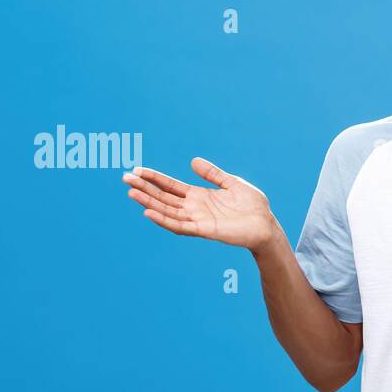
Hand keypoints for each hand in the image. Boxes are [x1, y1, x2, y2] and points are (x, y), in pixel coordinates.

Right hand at [121, 157, 279, 251]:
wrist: (266, 225)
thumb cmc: (252, 206)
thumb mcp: (231, 183)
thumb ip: (213, 173)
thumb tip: (192, 161)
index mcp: (199, 196)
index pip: (170, 186)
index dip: (154, 178)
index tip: (137, 170)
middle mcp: (194, 209)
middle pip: (163, 197)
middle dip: (144, 188)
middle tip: (125, 178)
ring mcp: (197, 220)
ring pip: (167, 211)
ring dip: (148, 202)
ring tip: (131, 192)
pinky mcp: (204, 230)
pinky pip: (179, 226)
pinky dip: (163, 220)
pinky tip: (148, 212)